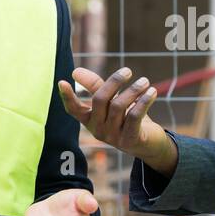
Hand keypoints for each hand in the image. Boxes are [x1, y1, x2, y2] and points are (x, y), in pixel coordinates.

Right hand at [58, 66, 178, 177]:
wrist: (148, 144)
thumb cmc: (127, 119)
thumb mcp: (111, 102)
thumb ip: (96, 86)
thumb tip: (75, 71)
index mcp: (90, 120)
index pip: (74, 109)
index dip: (67, 97)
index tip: (62, 82)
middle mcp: (98, 129)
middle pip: (100, 100)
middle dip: (114, 82)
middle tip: (128, 71)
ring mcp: (112, 137)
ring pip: (119, 106)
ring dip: (133, 90)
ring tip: (144, 81)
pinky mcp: (129, 140)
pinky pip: (135, 116)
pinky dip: (144, 101)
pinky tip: (152, 91)